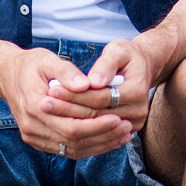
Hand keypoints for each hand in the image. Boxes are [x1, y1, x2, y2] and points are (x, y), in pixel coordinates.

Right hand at [0, 46, 132, 158]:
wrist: (8, 75)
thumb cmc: (31, 65)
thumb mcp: (47, 60)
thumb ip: (66, 72)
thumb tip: (86, 84)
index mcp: (34, 107)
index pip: (71, 126)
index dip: (97, 126)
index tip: (119, 118)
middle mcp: (31, 127)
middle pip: (74, 141)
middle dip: (103, 136)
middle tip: (127, 129)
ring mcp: (33, 137)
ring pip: (71, 150)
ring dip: (100, 145)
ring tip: (123, 136)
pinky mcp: (38, 141)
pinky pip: (66, 150)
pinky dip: (89, 147)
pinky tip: (108, 140)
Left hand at [41, 38, 156, 138]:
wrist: (142, 68)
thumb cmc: (126, 55)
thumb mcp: (118, 50)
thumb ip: (106, 65)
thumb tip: (93, 82)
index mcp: (137, 91)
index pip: (99, 98)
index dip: (75, 95)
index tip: (52, 89)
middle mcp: (138, 112)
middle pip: (96, 115)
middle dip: (68, 109)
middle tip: (43, 103)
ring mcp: (133, 124)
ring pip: (95, 128)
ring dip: (70, 121)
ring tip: (48, 112)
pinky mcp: (126, 131)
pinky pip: (99, 134)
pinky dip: (79, 130)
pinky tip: (59, 122)